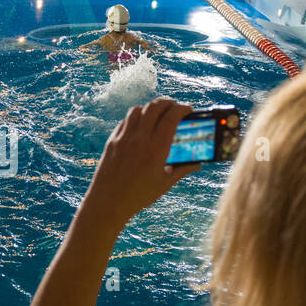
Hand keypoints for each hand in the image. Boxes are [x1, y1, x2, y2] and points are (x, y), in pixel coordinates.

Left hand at [79, 98, 197, 229]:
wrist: (108, 202)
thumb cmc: (139, 196)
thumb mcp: (165, 183)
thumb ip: (182, 169)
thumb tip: (198, 163)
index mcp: (156, 148)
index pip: (171, 117)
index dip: (182, 109)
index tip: (188, 109)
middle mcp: (139, 139)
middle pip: (154, 107)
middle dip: (167, 103)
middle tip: (174, 107)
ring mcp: (123, 138)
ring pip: (137, 110)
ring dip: (150, 108)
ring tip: (157, 114)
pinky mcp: (112, 141)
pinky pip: (125, 121)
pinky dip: (136, 118)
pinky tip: (141, 126)